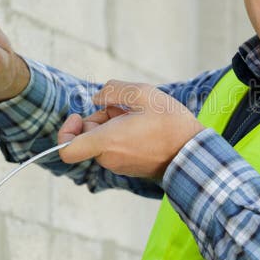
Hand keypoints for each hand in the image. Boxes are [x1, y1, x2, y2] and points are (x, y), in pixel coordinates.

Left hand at [57, 80, 204, 178]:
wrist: (193, 152)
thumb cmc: (169, 123)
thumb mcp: (142, 93)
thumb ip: (112, 91)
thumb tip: (97, 98)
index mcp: (107, 142)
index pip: (66, 149)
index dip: (66, 131)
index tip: (79, 115)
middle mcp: (109, 158)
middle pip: (89, 136)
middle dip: (102, 117)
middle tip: (127, 108)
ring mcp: (120, 166)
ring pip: (104, 140)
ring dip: (115, 125)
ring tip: (141, 117)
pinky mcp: (130, 168)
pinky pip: (117, 148)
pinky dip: (124, 135)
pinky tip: (145, 127)